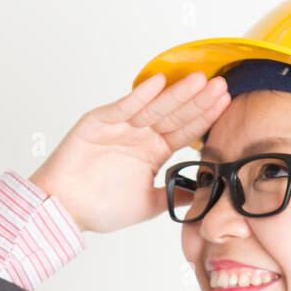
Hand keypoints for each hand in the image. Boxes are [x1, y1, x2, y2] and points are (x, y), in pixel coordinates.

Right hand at [28, 71, 231, 234]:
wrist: (64, 210)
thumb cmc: (99, 207)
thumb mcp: (147, 205)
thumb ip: (173, 195)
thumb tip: (202, 194)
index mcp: (153, 151)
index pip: (185, 131)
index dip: (204, 118)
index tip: (226, 104)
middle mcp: (140, 135)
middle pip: (175, 115)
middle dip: (198, 101)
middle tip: (221, 86)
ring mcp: (122, 126)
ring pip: (155, 107)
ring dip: (176, 93)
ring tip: (199, 80)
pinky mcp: (100, 122)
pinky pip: (124, 107)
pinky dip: (140, 96)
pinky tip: (159, 83)